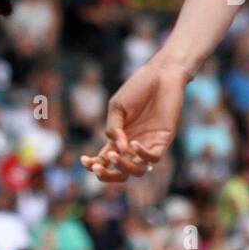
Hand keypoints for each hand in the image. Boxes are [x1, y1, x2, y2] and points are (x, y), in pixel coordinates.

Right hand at [81, 61, 188, 182]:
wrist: (162, 74)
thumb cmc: (138, 88)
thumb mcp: (118, 107)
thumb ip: (113, 128)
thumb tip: (117, 149)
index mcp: (119, 138)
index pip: (105, 159)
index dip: (94, 164)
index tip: (84, 161)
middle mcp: (133, 145)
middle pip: (120, 172)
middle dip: (107, 175)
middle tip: (97, 167)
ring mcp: (148, 144)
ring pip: (137, 170)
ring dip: (124, 166)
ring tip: (114, 154)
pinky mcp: (164, 140)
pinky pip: (154, 158)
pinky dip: (143, 155)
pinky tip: (133, 143)